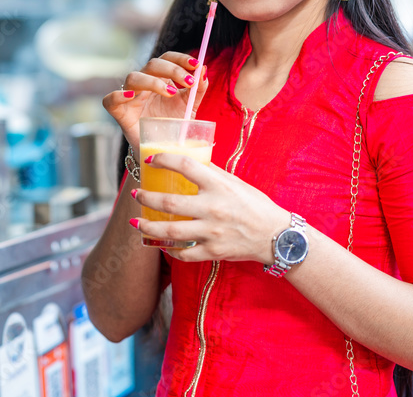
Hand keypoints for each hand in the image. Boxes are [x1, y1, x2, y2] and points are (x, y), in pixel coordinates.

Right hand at [103, 52, 207, 146]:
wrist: (161, 149)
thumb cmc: (172, 125)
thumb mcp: (190, 106)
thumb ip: (197, 90)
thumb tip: (204, 70)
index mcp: (161, 78)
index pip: (167, 58)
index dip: (180, 58)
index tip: (196, 65)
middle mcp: (144, 83)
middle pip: (152, 64)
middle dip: (172, 70)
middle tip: (189, 82)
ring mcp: (130, 97)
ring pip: (133, 77)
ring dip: (153, 81)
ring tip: (171, 93)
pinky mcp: (119, 112)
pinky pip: (110, 99)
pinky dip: (119, 95)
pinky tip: (132, 97)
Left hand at [129, 152, 290, 263]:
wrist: (276, 236)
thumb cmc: (255, 205)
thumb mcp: (235, 183)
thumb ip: (211, 174)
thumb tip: (187, 162)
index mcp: (219, 186)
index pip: (186, 165)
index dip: (164, 160)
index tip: (150, 160)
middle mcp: (213, 208)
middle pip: (169, 202)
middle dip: (147, 198)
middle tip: (136, 194)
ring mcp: (212, 232)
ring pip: (170, 231)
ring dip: (148, 226)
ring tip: (136, 222)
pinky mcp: (213, 252)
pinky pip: (184, 253)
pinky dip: (169, 250)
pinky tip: (160, 244)